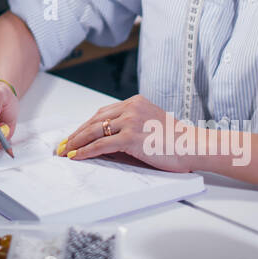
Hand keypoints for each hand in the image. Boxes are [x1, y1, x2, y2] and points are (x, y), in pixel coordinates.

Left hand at [58, 95, 198, 171]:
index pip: (102, 113)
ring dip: (77, 142)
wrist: (194, 146)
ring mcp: (131, 121)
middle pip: (95, 120)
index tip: (74, 135)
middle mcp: (131, 108)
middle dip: (76, 133)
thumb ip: (129, 128)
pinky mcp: (131, 137)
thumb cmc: (176, 140)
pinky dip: (86, 151)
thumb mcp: (149, 125)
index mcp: (135, 102)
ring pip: (95, 131)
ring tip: (65, 151)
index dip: (85, 125)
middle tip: (63, 144)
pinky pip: (102, 144)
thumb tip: (104, 143)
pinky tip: (77, 156)